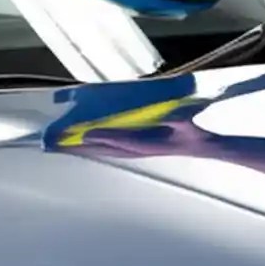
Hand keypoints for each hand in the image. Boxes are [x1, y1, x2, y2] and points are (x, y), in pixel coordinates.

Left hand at [76, 119, 215, 158]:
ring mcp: (140, 151)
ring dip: (87, 149)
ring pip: (107, 151)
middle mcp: (142, 150)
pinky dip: (98, 147)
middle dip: (84, 147)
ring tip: (65, 146)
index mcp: (153, 144)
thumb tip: (171, 114)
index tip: (85, 135)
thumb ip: (180, 120)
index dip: (104, 137)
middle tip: (59, 144)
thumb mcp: (191, 124)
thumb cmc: (197, 133)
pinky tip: (88, 145)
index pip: (125, 141)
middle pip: (107, 149)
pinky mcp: (139, 149)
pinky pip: (114, 149)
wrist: (205, 147)